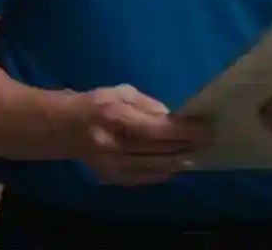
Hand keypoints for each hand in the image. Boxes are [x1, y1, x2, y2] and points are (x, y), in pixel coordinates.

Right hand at [61, 84, 209, 185]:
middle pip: (160, 151)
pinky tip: (174, 164)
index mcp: (115, 118)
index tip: (204, 129)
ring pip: (156, 168)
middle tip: (206, 140)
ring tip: (193, 153)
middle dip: (186, 146)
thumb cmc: (97, 104)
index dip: (184, 131)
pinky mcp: (113, 178)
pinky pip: (146, 178)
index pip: (157, 130)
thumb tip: (172, 119)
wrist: (65, 128)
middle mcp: (114, 146)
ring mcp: (113, 166)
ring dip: (178, 161)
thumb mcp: (122, 93)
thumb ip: (148, 105)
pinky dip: (163, 172)